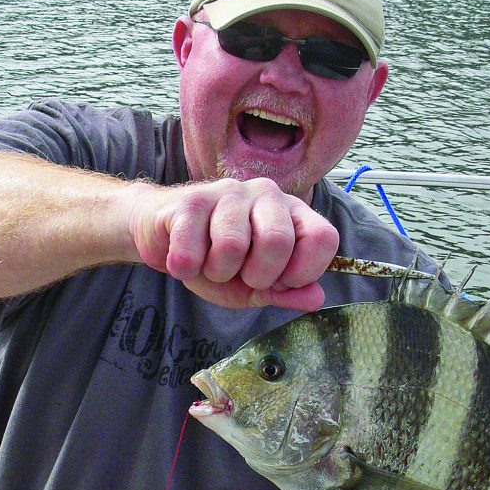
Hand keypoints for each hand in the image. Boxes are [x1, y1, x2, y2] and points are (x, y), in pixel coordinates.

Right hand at [127, 177, 338, 310]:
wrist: (166, 240)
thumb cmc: (217, 261)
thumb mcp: (256, 287)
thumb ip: (286, 293)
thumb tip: (316, 298)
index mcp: (292, 214)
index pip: (323, 238)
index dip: (303, 272)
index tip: (280, 283)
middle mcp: (267, 194)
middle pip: (277, 242)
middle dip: (257, 276)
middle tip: (241, 275)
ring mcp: (229, 192)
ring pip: (232, 246)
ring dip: (218, 272)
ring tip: (211, 264)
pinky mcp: (191, 200)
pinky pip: (192, 249)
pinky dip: (187, 268)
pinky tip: (186, 260)